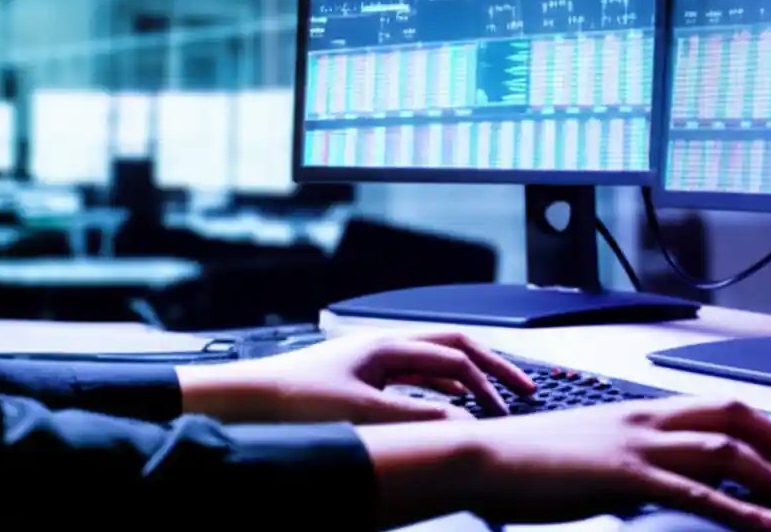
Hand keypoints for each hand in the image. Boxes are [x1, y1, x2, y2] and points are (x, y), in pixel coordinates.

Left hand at [176, 332, 534, 424]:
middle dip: (491, 370)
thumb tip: (462, 423)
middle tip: (522, 392)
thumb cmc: (293, 398)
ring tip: (491, 406)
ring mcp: (373, 365)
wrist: (249, 400)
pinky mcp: (362, 384)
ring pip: (434, 369)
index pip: (456, 353)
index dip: (492, 375)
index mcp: (387, 346)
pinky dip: (439, 396)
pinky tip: (447, 413)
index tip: (516, 399)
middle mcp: (384, 349)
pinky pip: (413, 384)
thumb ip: (415, 418)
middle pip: (452, 352)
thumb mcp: (361, 412)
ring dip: (466, 385)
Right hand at [358, 397, 770, 530]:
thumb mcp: (594, 454)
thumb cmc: (531, 460)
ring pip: (728, 450)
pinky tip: (767, 527)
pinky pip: (696, 490)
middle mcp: (647, 416)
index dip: (770, 431)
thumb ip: (635, 462)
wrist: (484, 456)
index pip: (723, 408)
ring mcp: (637, 442)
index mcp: (641, 409)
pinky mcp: (624, 474)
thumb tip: (664, 483)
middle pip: (738, 418)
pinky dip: (740, 509)